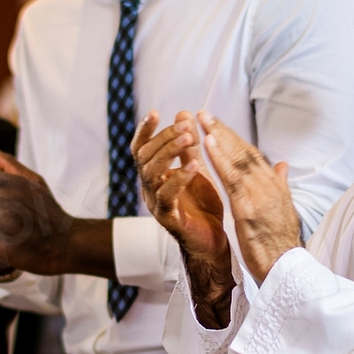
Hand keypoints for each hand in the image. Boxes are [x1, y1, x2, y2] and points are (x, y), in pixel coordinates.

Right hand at [131, 110, 228, 263]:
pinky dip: (180, 178)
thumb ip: (188, 146)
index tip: (156, 112)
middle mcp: (149, 188)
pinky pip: (168, 195)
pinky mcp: (168, 218)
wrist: (212, 241)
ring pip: (152, 173)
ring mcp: (156, 203)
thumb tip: (183, 113)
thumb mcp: (196, 168)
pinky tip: (194, 166)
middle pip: (146, 157)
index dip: (145, 130)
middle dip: (164, 137)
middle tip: (184, 125)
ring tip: (188, 138)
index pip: (141, 148)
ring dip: (170, 152)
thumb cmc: (202, 205)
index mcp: (154, 175)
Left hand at [198, 110, 301, 284]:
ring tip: (202, 120)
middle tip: (205, 113)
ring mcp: (260, 194)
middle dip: (223, 131)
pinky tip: (206, 144)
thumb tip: (283, 165)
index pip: (253, 156)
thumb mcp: (284, 210)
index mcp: (275, 186)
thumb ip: (280, 185)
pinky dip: (219, 158)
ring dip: (218, 137)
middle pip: (244, 152)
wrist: (287, 268)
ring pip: (237, 159)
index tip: (218, 126)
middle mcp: (269, 185)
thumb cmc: (282, 244)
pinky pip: (230, 177)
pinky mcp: (248, 207)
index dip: (235, 139)